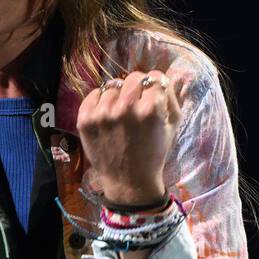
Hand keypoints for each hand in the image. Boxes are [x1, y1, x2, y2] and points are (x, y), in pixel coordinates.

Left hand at [76, 69, 181, 205]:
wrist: (129, 182)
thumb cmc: (154, 153)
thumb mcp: (173, 125)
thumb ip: (170, 96)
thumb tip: (161, 77)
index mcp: (150, 109)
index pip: (154, 77)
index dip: (156, 86)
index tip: (153, 96)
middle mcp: (125, 108)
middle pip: (134, 77)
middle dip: (138, 88)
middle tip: (137, 104)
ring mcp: (103, 113)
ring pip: (113, 85)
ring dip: (119, 96)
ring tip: (120, 114)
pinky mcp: (85, 119)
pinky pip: (94, 94)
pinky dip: (101, 101)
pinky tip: (107, 116)